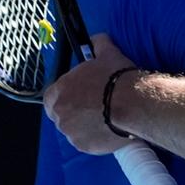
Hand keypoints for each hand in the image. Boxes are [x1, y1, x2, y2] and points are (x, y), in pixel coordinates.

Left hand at [43, 34, 140, 154]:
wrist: (132, 103)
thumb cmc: (117, 77)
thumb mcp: (108, 54)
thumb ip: (98, 44)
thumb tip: (97, 38)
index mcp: (60, 91)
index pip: (51, 96)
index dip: (64, 95)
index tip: (78, 95)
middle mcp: (60, 114)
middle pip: (61, 114)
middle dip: (74, 111)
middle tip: (93, 106)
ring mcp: (70, 132)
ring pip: (73, 128)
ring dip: (83, 124)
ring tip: (104, 118)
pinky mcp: (83, 146)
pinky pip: (85, 141)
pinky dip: (93, 136)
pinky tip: (108, 128)